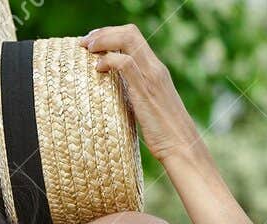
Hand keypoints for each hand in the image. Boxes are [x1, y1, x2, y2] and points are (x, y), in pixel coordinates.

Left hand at [84, 25, 206, 164]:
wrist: (181, 147)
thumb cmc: (163, 133)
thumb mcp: (146, 106)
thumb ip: (133, 93)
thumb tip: (114, 94)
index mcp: (155, 69)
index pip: (133, 36)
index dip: (110, 34)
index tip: (92, 43)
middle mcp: (155, 68)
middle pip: (129, 32)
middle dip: (103, 33)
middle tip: (85, 43)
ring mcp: (151, 77)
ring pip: (128, 40)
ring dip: (103, 40)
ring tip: (87, 49)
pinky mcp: (145, 90)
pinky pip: (126, 64)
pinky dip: (109, 60)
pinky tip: (98, 69)